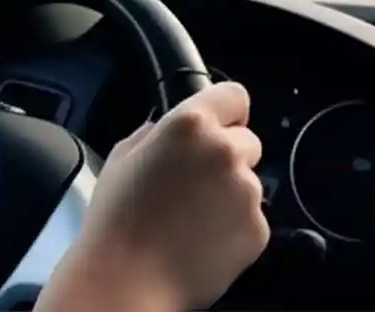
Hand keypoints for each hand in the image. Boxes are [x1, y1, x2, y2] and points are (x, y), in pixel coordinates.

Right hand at [39, 82, 268, 311]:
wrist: (127, 279)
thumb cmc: (117, 221)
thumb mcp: (123, 156)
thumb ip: (155, 132)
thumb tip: (168, 128)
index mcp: (189, 125)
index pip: (234, 96)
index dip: (226, 112)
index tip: (220, 125)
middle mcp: (224, 152)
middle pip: (247, 140)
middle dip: (227, 156)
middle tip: (193, 183)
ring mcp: (246, 192)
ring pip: (250, 182)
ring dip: (229, 194)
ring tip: (190, 217)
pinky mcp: (258, 229)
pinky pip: (252, 218)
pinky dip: (233, 227)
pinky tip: (200, 238)